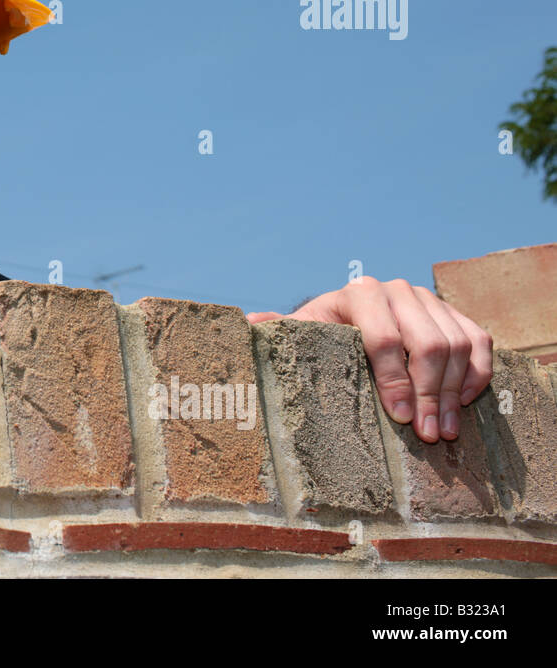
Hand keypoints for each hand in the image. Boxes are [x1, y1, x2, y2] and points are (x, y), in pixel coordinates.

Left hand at [247, 277, 492, 443]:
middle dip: (430, 394)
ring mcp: (429, 300)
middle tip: (429, 434)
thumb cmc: (321, 335)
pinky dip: (477, 374)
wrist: (350, 318)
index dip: (394, 379)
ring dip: (455, 392)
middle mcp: (398, 290)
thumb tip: (247, 324)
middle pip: (429, 345)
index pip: (385, 338)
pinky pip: (478, 341)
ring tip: (445, 430)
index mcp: (358, 294)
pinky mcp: (454, 313)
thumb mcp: (299, 334)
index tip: (401, 417)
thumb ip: (276, 332)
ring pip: (457, 345)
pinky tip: (463, 404)